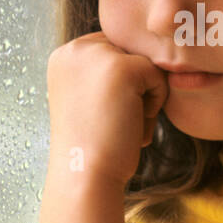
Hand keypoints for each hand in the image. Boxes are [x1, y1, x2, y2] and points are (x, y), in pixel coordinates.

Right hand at [45, 31, 168, 185]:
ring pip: (147, 66)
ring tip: (120, 124)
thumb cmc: (94, 145)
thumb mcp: (90, 98)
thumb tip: (151, 57)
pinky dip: (154, 105)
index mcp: (64, 56)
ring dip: (144, 98)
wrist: (85, 173)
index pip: (114, 51)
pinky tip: (130, 124)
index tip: (103, 115)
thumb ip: (106, 73)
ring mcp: (97, 55)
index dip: (122, 86)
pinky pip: (158, 77)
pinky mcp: (120, 67)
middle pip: (133, 56)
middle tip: (112, 122)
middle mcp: (76, 49)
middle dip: (134, 91)